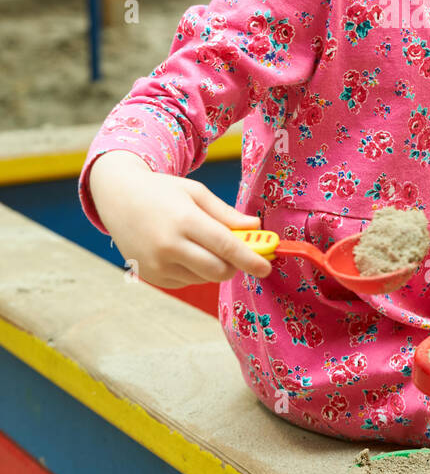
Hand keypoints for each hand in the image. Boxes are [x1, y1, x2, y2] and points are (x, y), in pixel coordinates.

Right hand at [88, 150, 273, 288]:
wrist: (118, 199)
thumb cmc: (162, 192)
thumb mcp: (196, 193)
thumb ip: (226, 214)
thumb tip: (256, 227)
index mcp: (184, 221)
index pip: (225, 246)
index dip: (250, 259)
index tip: (267, 266)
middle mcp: (169, 247)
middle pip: (217, 271)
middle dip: (235, 266)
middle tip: (240, 253)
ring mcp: (157, 265)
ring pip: (204, 278)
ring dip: (214, 266)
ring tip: (200, 242)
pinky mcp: (152, 277)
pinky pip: (187, 281)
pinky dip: (195, 271)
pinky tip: (183, 250)